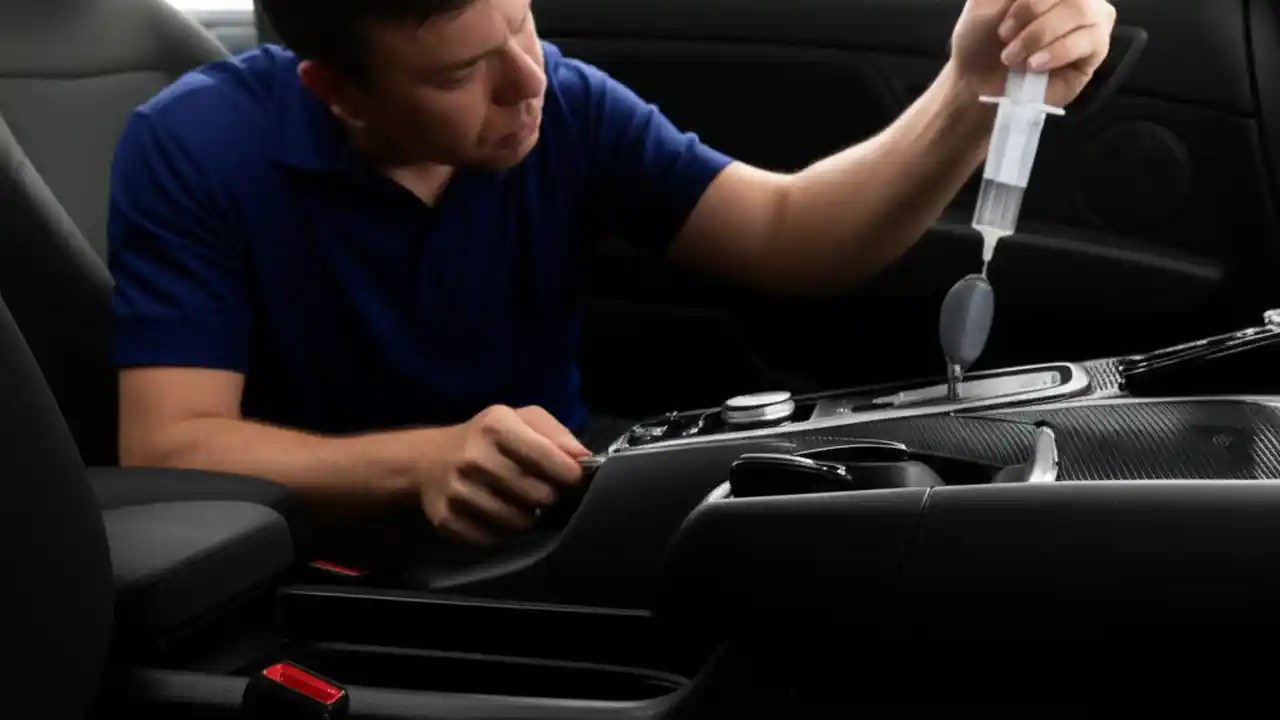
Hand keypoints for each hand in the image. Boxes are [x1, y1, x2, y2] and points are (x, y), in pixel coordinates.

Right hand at [421, 405, 590, 545]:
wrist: (428, 460)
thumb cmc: (487, 438)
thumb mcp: (520, 420)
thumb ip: (557, 434)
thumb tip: (584, 458)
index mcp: (496, 427)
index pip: (551, 459)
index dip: (569, 473)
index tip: (569, 477)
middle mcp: (475, 458)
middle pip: (539, 496)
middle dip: (548, 496)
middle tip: (540, 489)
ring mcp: (458, 491)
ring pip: (518, 522)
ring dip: (527, 517)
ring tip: (519, 502)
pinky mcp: (447, 519)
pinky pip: (493, 539)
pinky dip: (501, 532)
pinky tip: (496, 514)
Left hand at [950, 0, 1116, 107]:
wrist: (976, 81)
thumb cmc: (980, 38)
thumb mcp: (985, 0)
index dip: (1031, 0)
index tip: (1005, 17)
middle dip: (1031, 11)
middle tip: (1004, 36)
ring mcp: (1090, 19)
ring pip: (1082, 11)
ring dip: (1039, 34)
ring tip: (1013, 56)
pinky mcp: (1095, 51)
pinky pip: (1090, 40)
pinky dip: (1058, 50)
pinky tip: (1035, 64)